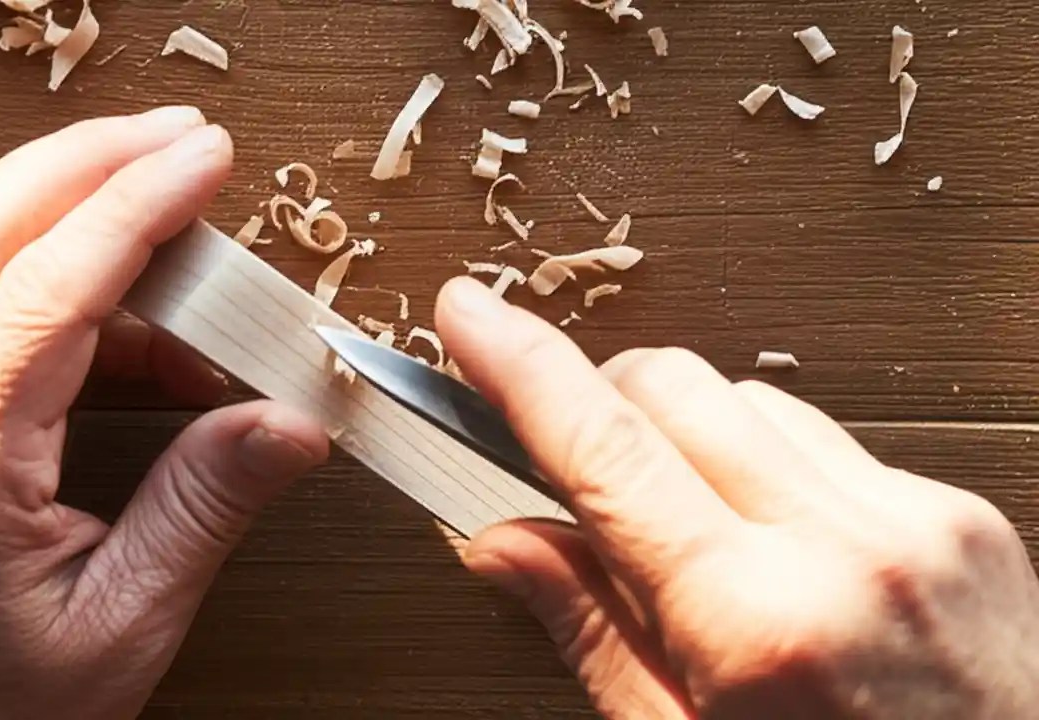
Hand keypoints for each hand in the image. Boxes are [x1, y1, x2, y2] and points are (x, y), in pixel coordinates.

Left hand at [0, 108, 328, 719]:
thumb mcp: (121, 625)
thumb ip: (203, 510)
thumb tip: (285, 423)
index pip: (53, 288)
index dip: (137, 207)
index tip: (205, 162)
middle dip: (85, 158)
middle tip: (180, 141)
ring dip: (71, 209)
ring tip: (182, 236)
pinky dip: (73, 292)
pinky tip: (150, 339)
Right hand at [435, 277, 1038, 718]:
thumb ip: (593, 636)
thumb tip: (503, 545)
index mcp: (761, 624)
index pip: (605, 447)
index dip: (519, 366)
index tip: (470, 318)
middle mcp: (850, 550)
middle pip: (675, 386)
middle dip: (598, 400)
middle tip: (559, 460)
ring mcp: (918, 523)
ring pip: (748, 399)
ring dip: (683, 434)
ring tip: (674, 525)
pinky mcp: (958, 517)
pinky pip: (825, 438)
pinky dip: (764, 463)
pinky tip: (760, 536)